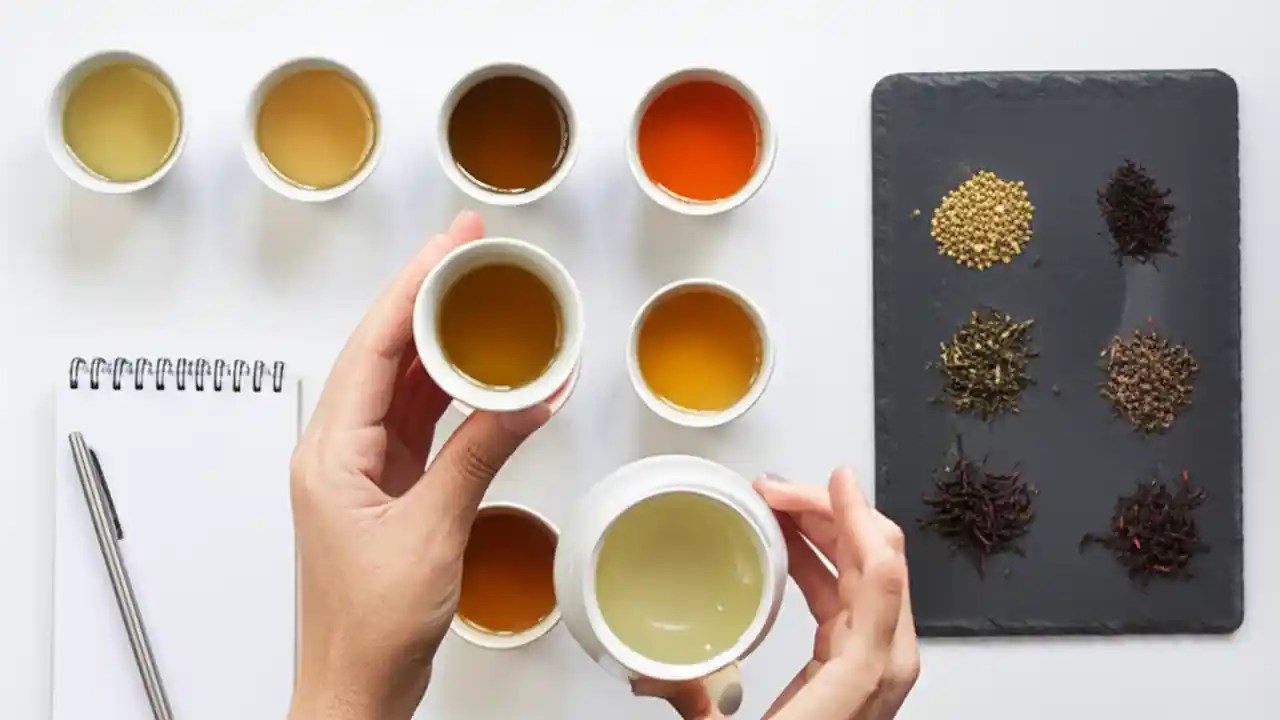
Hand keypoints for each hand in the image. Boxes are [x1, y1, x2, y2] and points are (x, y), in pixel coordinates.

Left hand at [288, 211, 555, 719]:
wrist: (358, 687)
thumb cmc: (368, 629)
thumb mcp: (433, 530)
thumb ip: (481, 455)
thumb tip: (527, 399)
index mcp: (329, 452)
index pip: (372, 347)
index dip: (412, 289)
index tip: (449, 249)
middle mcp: (340, 451)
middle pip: (385, 352)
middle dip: (428, 297)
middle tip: (470, 252)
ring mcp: (365, 469)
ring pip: (404, 383)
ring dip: (442, 340)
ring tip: (480, 295)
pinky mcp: (390, 488)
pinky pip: (423, 422)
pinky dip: (455, 394)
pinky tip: (483, 372)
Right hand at [632, 469, 918, 719]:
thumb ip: (698, 703)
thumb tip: (644, 674)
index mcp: (862, 676)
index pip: (879, 575)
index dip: (859, 517)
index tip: (836, 478)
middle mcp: (882, 664)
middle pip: (876, 562)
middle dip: (830, 513)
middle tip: (776, 491)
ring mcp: (876, 665)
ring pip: (866, 576)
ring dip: (826, 534)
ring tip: (777, 507)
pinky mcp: (858, 669)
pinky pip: (852, 599)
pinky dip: (824, 566)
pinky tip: (792, 550)